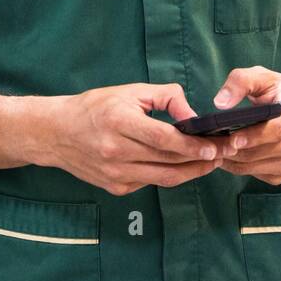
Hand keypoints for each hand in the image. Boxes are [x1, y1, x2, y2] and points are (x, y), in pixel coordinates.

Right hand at [44, 83, 222, 194]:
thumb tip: (193, 116)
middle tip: (224, 153)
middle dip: (201, 160)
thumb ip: (165, 98)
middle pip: (168, 162)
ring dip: (191, 172)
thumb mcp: (130, 91)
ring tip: (211, 162)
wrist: (57, 132)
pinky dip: (169, 174)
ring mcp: (115, 174)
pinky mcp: (115, 188)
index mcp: (119, 122)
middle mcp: (116, 152)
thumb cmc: (96, 106)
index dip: (192, 146)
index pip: (164, 139)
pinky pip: (149, 182)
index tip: (215, 146)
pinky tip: (182, 166)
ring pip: (163, 179)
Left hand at [212, 67, 280, 185]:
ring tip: (215, 148)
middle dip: (233, 150)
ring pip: (255, 166)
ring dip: (233, 160)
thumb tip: (221, 101)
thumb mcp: (264, 77)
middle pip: (261, 153)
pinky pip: (257, 174)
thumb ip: (241, 82)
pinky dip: (240, 167)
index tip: (232, 138)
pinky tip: (231, 155)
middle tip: (210, 143)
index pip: (274, 131)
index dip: (252, 137)